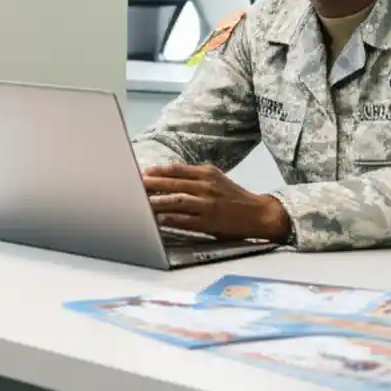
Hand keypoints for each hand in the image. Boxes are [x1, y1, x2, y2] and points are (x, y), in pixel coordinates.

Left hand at [142, 163, 290, 242]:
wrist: (258, 213)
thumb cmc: (232, 196)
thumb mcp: (215, 178)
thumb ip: (194, 176)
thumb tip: (166, 175)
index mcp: (206, 173)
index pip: (176, 169)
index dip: (157, 171)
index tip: (141, 172)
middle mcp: (206, 186)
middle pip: (172, 183)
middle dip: (150, 184)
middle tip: (132, 185)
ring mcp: (207, 204)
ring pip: (176, 200)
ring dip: (156, 201)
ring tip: (139, 202)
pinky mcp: (208, 221)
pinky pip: (184, 220)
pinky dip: (169, 218)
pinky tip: (157, 218)